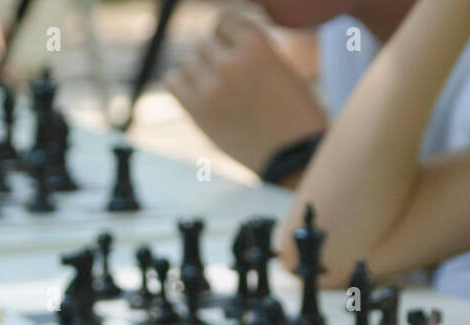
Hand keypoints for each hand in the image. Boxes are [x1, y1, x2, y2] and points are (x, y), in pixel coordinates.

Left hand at [165, 10, 326, 175]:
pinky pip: (174, 81)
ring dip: (199, 72)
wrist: (293, 158)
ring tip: (217, 90)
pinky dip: (182, 83)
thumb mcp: (282, 68)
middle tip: (231, 81)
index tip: (231, 48)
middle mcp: (232, 61)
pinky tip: (196, 93)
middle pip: (206, 44)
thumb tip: (220, 40)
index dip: (227, 35)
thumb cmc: (296, 116)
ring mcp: (212, 87)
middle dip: (217, 58)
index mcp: (257, 45)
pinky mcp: (199, 112)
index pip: (223, 20)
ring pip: (189, 61)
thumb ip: (251, 51)